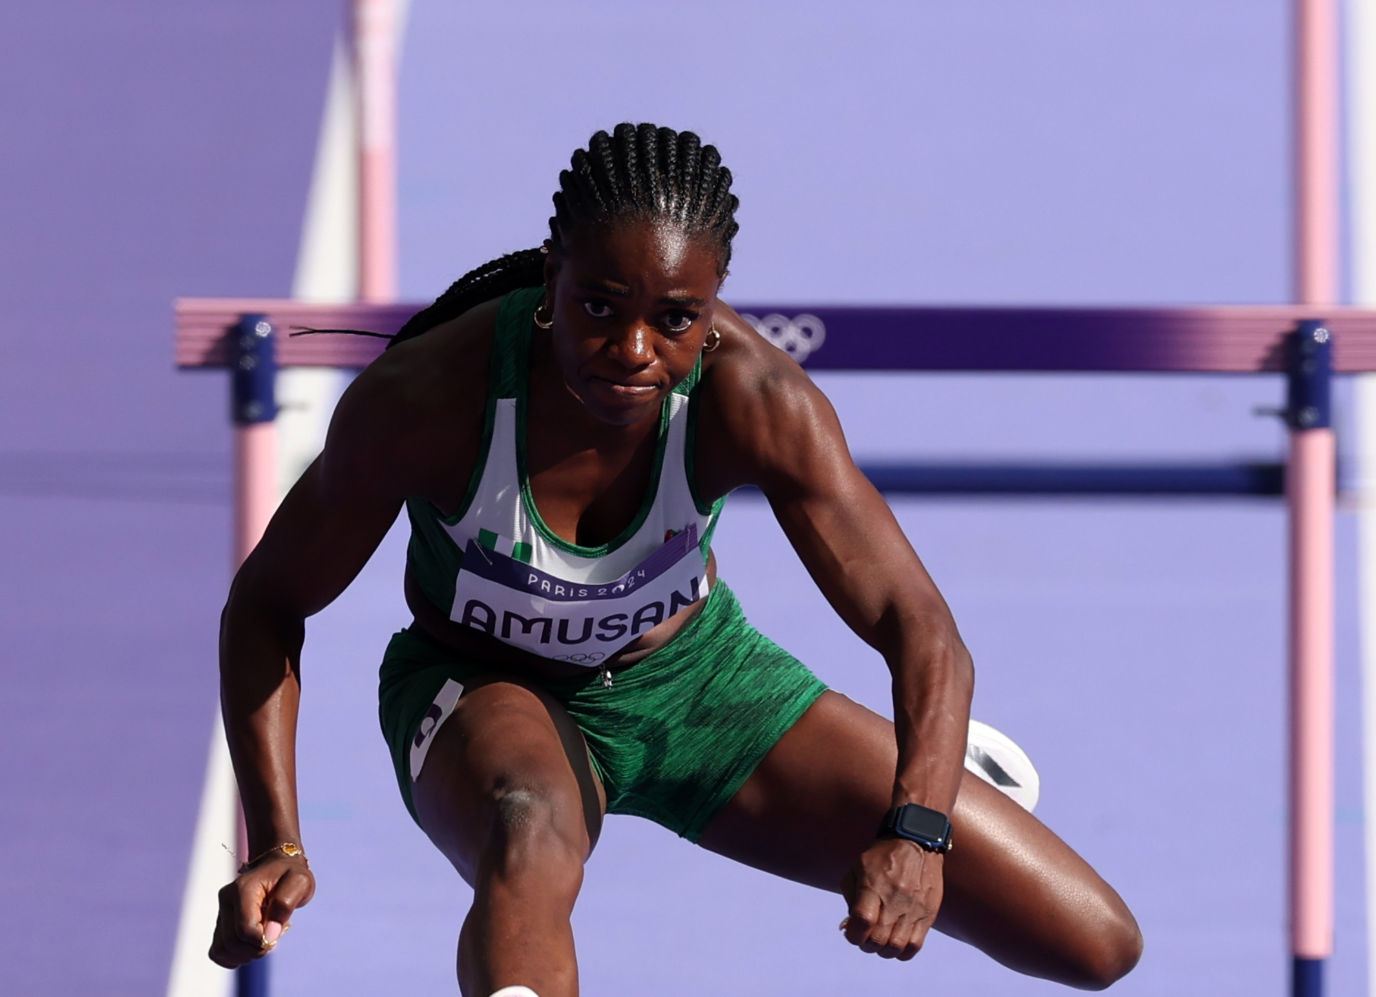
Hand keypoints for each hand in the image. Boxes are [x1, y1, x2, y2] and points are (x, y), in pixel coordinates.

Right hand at [209, 855, 314, 967]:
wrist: (279, 866)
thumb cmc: (291, 874)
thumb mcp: (299, 882)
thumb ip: (284, 906)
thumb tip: (268, 937)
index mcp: (243, 888)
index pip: (245, 929)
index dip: (263, 940)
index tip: (279, 932)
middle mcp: (226, 899)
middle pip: (232, 942)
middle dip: (256, 948)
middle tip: (273, 936)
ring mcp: (221, 912)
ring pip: (222, 950)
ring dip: (245, 954)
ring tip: (263, 940)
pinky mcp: (221, 923)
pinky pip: (218, 952)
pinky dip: (235, 956)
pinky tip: (251, 945)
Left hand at [840, 837, 943, 959]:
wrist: (917, 842)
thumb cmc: (882, 857)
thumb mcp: (857, 868)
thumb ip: (850, 897)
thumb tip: (850, 926)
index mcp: (874, 886)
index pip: (863, 920)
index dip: (853, 935)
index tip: (851, 933)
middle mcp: (895, 899)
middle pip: (879, 939)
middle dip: (866, 945)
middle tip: (865, 937)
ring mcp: (914, 908)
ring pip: (897, 947)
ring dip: (884, 950)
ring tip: (880, 941)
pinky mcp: (928, 914)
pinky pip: (915, 945)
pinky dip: (902, 952)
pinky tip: (896, 943)